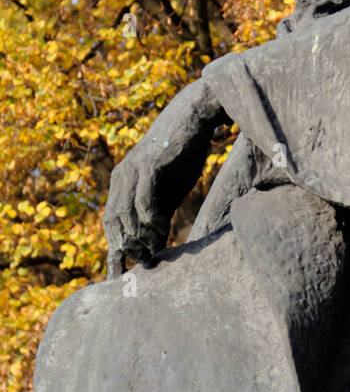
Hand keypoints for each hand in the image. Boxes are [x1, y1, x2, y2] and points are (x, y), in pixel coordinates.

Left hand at [103, 80, 225, 278]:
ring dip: (141, 237)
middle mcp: (121, 176)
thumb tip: (154, 246)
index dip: (115, 247)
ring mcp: (132, 170)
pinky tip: (164, 230)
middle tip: (147, 262)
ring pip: (126, 215)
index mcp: (121, 182)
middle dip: (128, 246)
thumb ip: (157, 214)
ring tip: (157, 249)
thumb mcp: (167, 190)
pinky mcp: (148, 166)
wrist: (195, 119)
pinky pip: (143, 201)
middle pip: (114, 221)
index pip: (111, 221)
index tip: (121, 272)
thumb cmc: (182, 155)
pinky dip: (151, 221)